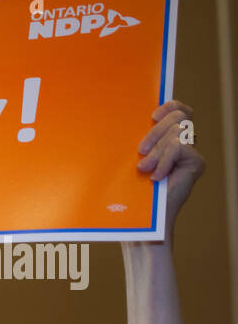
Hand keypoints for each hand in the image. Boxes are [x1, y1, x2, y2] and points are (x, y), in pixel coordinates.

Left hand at [135, 100, 204, 241]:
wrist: (143, 217)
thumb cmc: (130, 189)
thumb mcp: (131, 160)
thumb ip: (138, 142)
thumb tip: (126, 118)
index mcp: (168, 138)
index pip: (179, 110)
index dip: (170, 106)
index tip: (152, 115)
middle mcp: (184, 143)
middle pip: (179, 117)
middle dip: (156, 132)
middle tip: (140, 151)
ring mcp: (191, 153)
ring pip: (177, 132)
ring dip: (157, 150)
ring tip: (144, 168)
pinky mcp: (196, 162)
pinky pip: (179, 147)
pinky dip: (164, 160)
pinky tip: (156, 177)